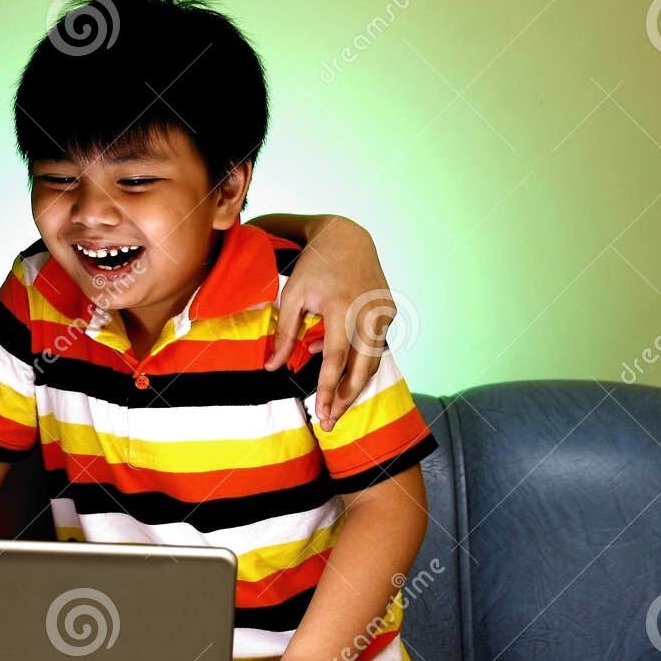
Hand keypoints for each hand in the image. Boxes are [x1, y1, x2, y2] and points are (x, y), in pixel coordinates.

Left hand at [264, 216, 393, 431]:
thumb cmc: (314, 267)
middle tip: (330, 423)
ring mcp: (383, 313)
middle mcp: (368, 312)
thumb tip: (271, 368)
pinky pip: (373, 345)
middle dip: (346, 399)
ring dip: (354, 386)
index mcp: (342, 307)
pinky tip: (336, 365)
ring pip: (372, 361)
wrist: (347, 238)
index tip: (320, 413)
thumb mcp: (292, 296)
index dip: (327, 389)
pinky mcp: (389, 312)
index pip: (336, 359)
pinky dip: (357, 359)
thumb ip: (285, 334)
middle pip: (361, 368)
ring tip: (334, 405)